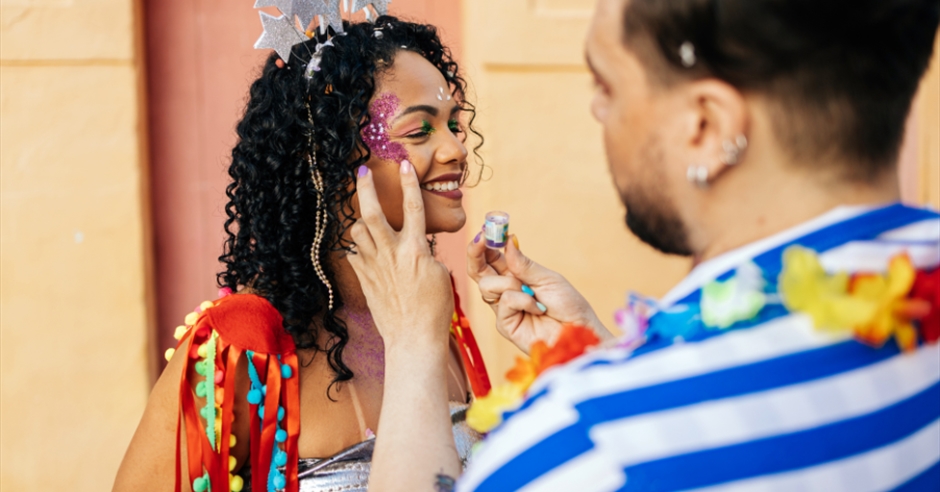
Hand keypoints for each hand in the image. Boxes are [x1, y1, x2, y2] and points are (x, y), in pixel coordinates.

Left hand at [347, 162, 453, 348]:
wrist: (413, 338)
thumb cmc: (434, 309)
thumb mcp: (440, 273)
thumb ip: (426, 252)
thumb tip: (416, 242)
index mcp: (415, 250)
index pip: (413, 207)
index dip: (409, 182)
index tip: (404, 164)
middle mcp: (391, 254)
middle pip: (372, 212)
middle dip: (366, 188)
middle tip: (363, 172)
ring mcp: (374, 267)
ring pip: (358, 231)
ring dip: (362, 221)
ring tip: (369, 220)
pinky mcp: (364, 280)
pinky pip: (354, 255)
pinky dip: (359, 248)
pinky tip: (366, 250)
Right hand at [467, 231, 613, 353]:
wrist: (578, 331)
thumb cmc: (568, 305)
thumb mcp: (547, 278)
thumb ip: (524, 264)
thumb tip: (508, 241)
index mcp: (515, 276)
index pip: (490, 259)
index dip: (483, 245)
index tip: (484, 230)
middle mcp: (505, 291)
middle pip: (478, 271)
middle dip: (476, 254)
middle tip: (481, 240)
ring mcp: (503, 308)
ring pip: (488, 285)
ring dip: (511, 283)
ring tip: (533, 292)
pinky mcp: (505, 325)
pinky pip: (504, 302)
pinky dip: (523, 301)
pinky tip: (538, 308)